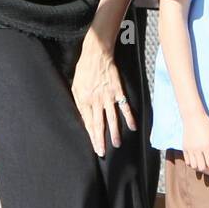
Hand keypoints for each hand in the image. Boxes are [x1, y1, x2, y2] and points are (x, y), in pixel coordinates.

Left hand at [71, 35, 135, 156]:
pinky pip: (124, 106)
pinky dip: (129, 116)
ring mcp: (107, 97)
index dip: (91, 136)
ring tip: (117, 144)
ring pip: (111, 118)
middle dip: (100, 139)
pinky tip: (133, 126)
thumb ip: (79, 102)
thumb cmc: (84, 70)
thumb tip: (83, 116)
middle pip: (98, 124)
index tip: (95, 147)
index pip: (88, 123)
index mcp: (84, 101)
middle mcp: (95, 101)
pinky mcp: (117, 91)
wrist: (96, 55)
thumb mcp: (75, 86)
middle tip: (103, 152)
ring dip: (114, 132)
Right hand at [183, 113, 208, 176]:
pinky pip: (188, 162)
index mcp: (207, 146)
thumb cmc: (208, 126)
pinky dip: (194, 166)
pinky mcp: (184, 149)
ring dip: (202, 170)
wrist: (193, 118)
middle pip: (203, 168)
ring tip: (208, 168)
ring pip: (195, 167)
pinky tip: (199, 163)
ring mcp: (189, 150)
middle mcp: (197, 150)